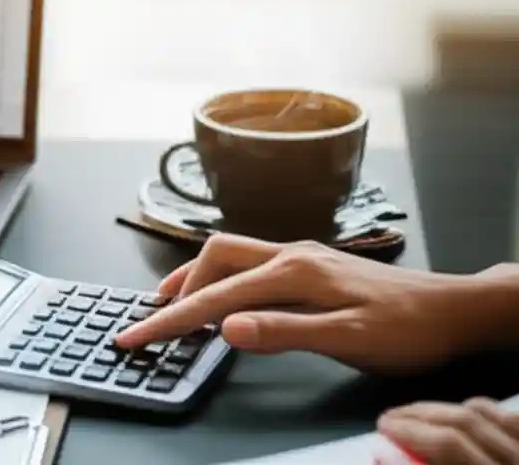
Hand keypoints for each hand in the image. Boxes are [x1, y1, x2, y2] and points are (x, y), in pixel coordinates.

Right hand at [115, 233, 507, 372]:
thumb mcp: (348, 338)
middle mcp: (291, 253)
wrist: (455, 309)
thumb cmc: (408, 328)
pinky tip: (223, 294)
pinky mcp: (309, 263)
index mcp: (294, 272)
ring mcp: (300, 254)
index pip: (216, 296)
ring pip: (229, 254)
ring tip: (169, 304)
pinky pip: (249, 261)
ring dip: (195, 277)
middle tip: (153, 323)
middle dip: (176, 289)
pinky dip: (221, 276)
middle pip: (214, 258)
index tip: (137, 336)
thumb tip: (226, 326)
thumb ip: (284, 331)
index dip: (171, 320)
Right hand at [378, 398, 518, 463]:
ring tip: (416, 415)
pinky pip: (508, 416)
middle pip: (463, 424)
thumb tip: (384, 453)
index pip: (447, 445)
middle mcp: (514, 461)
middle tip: (390, 417)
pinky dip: (478, 409)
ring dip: (442, 410)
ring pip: (482, 414)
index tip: (383, 426)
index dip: (410, 432)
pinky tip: (457, 414)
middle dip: (418, 416)